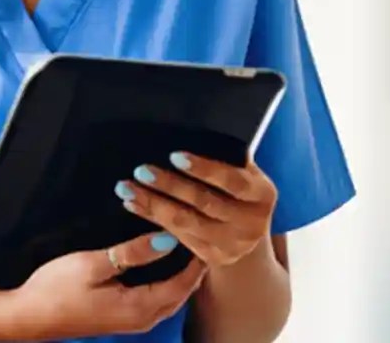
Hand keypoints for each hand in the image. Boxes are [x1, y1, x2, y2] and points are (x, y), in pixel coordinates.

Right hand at [12, 232, 206, 338]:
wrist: (29, 316)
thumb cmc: (56, 288)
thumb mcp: (92, 264)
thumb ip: (132, 253)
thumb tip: (167, 239)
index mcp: (140, 307)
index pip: (182, 282)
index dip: (195, 258)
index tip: (201, 232)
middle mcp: (143, 319)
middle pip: (182, 293)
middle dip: (193, 268)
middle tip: (199, 237)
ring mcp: (133, 322)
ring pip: (171, 298)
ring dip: (181, 276)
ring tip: (186, 248)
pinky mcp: (123, 318)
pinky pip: (158, 300)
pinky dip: (166, 282)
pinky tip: (162, 266)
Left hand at [116, 151, 277, 268]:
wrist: (246, 232)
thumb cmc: (236, 189)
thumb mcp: (241, 172)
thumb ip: (224, 158)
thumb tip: (186, 132)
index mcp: (263, 195)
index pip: (233, 181)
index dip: (204, 169)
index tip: (174, 155)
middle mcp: (252, 224)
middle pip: (205, 202)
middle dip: (169, 185)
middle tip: (141, 170)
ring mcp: (232, 245)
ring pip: (186, 222)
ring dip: (152, 203)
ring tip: (126, 187)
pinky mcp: (212, 257)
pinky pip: (176, 235)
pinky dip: (151, 217)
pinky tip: (132, 203)